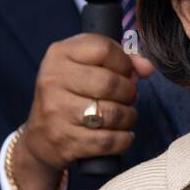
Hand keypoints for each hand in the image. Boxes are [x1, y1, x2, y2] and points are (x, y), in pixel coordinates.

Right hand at [12, 34, 154, 189]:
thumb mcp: (87, 67)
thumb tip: (148, 66)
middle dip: (129, 92)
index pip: (104, 48)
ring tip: (124, 116)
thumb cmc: (72, 95)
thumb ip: (122, 60)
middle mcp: (53, 80)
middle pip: (111, 83)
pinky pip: (109, 141)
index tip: (124, 72)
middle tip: (127, 97)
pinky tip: (120, 134)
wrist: (41, 138)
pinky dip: (123, 139)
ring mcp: (56, 112)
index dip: (124, 62)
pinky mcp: (65, 141)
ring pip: (113, 113)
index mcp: (59, 54)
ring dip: (128, 117)